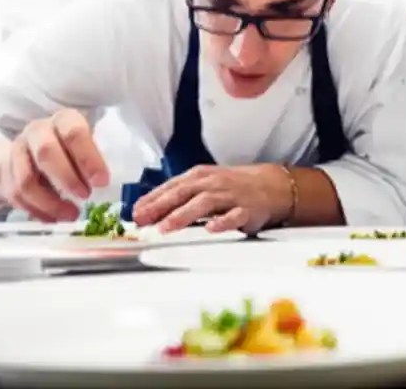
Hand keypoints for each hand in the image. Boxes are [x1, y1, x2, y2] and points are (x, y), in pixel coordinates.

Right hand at [0, 108, 108, 221]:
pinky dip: (37, 211)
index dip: (88, 158)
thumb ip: (94, 161)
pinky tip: (54, 219)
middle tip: (85, 196)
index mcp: (64, 120)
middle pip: (46, 153)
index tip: (101, 181)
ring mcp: (18, 151)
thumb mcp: (86, 148)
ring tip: (71, 214)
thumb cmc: (70, 150)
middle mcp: (38, 131)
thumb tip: (105, 185)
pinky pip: (17, 196)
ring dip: (51, 202)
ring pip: (27, 179)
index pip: (73, 133)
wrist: (32, 151)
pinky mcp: (6, 172)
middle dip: (67, 179)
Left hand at [131, 164, 291, 233]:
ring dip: (183, 215)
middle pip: (183, 193)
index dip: (152, 200)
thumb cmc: (233, 186)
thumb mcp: (205, 184)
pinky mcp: (246, 210)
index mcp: (200, 177)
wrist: (270, 185)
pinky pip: (233, 216)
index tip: (135, 212)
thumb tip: (150, 212)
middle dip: (161, 207)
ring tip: (166, 227)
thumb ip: (180, 197)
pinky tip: (211, 229)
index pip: (171, 187)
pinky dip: (222, 222)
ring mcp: (229, 196)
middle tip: (144, 220)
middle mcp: (212, 184)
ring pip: (203, 204)